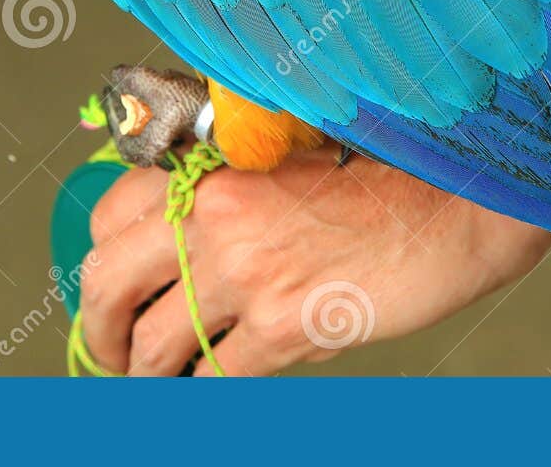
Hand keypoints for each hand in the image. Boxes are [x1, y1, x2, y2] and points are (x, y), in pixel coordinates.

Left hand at [79, 150, 550, 375]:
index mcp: (209, 168)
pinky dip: (204, 390)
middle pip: (107, 281)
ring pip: (153, 344)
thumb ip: (225, 190)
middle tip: (109, 351)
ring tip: (157, 382)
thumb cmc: (379, 180)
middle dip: (99, 328)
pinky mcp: (282, 326)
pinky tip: (211, 386)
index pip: (110, 215)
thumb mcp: (285, 161)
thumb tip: (176, 241)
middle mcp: (212, 216)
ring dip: (146, 372)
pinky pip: (214, 377)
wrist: (450, 207)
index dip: (103, 258)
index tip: (114, 285)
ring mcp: (244, 273)